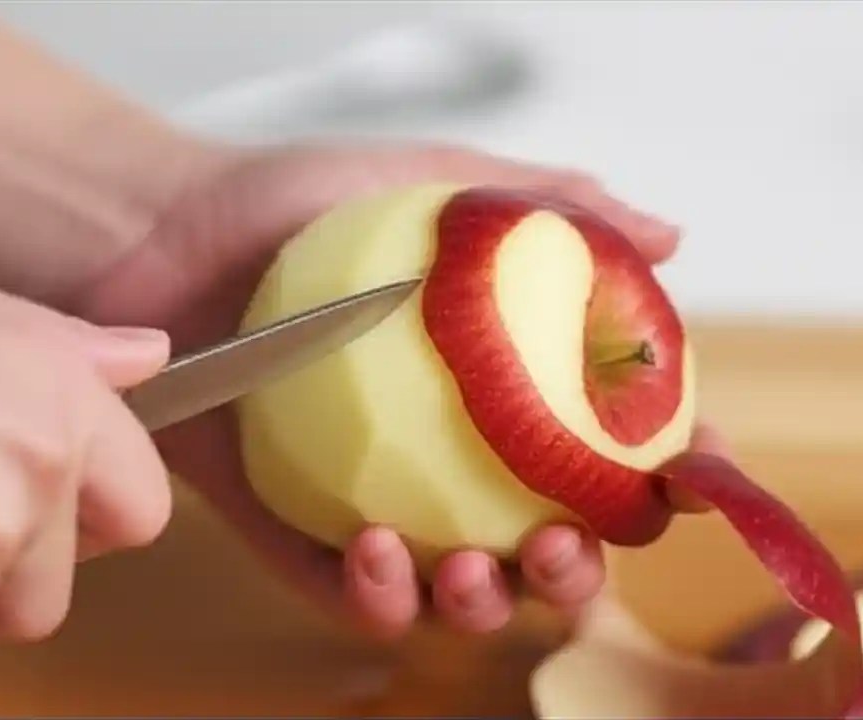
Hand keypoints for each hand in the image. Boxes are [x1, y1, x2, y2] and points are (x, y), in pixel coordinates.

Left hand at [73, 141, 685, 638]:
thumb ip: (552, 206)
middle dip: (577, 574)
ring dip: (484, 603)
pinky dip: (380, 597)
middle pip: (549, 550)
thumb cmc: (300, 206)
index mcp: (502, 395)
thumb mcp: (436, 184)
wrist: (168, 232)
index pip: (608, 448)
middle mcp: (454, 463)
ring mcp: (383, 505)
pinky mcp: (301, 539)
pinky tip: (377, 553)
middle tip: (562, 546)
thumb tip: (671, 237)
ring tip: (467, 567)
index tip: (695, 472)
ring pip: (462, 596)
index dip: (668, 473)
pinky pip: (354, 596)